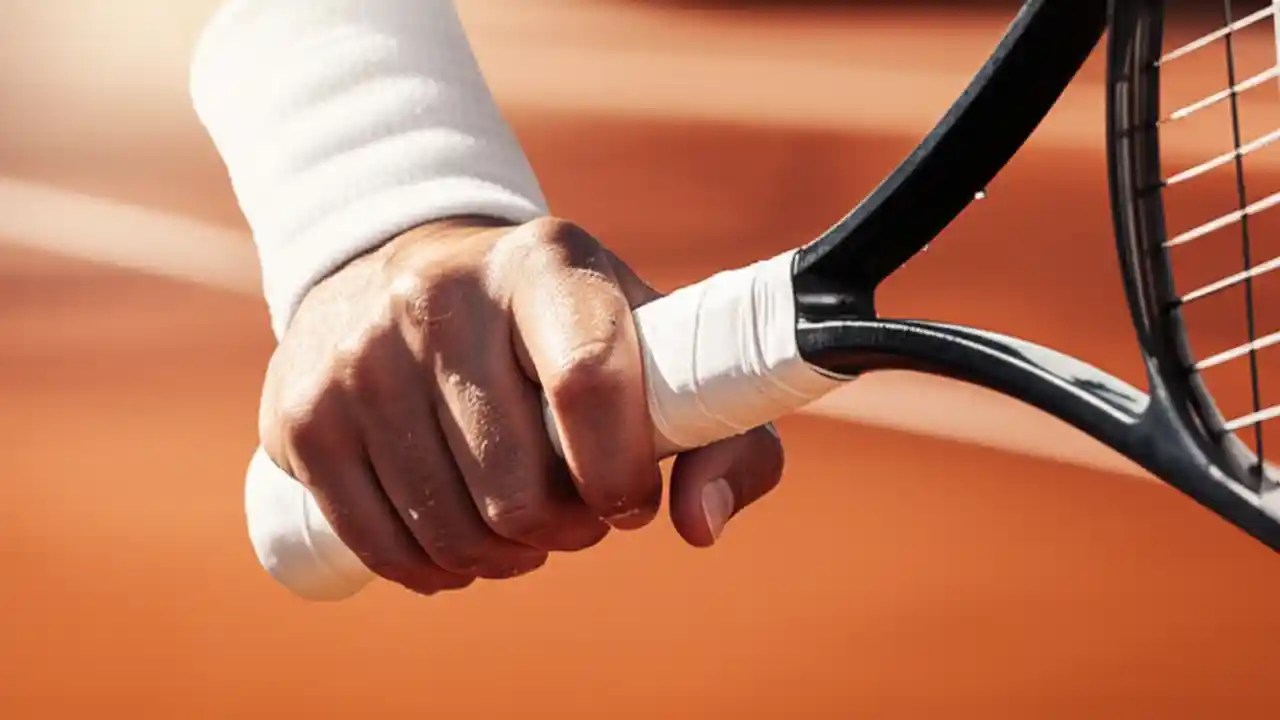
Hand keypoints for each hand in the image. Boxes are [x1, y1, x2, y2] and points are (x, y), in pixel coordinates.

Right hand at [259, 216, 784, 594]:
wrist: (403, 269)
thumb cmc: (557, 327)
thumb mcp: (647, 347)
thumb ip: (722, 435)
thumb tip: (699, 525)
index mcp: (545, 263)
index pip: (589, 382)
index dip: (618, 473)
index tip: (629, 500)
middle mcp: (441, 295)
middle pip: (519, 488)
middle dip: (565, 528)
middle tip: (574, 508)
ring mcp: (361, 355)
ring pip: (451, 530)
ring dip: (502, 555)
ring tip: (519, 519)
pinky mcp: (304, 412)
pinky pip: (379, 545)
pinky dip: (432, 570)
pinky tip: (456, 543)